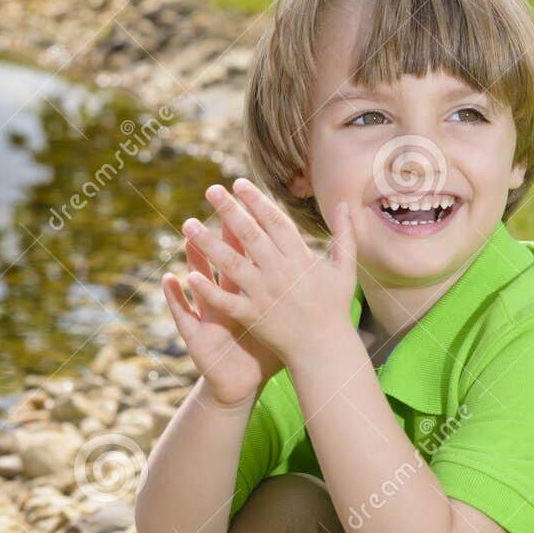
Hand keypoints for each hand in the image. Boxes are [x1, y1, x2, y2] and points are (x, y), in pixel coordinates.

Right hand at [162, 212, 282, 407]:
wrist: (239, 385)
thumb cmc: (261, 354)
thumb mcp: (278, 325)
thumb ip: (292, 299)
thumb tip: (316, 275)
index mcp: (250, 294)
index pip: (253, 260)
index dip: (254, 238)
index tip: (255, 210)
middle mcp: (228, 299)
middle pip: (226, 263)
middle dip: (224, 237)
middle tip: (219, 208)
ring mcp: (210, 314)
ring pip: (201, 281)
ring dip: (195, 259)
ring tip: (188, 236)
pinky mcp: (196, 334)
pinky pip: (185, 313)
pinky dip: (176, 297)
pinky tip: (170, 279)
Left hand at [179, 178, 357, 368]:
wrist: (324, 349)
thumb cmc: (334, 307)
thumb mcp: (345, 268)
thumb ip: (344, 234)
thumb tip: (343, 203)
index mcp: (300, 258)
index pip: (274, 221)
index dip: (256, 200)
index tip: (238, 183)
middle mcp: (279, 272)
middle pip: (249, 235)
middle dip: (229, 210)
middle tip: (210, 190)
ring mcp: (263, 294)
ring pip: (231, 263)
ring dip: (208, 243)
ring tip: (188, 224)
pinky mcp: (252, 316)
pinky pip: (226, 300)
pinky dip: (208, 289)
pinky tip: (189, 274)